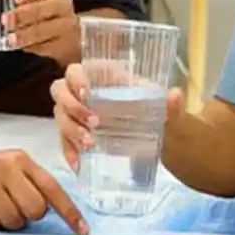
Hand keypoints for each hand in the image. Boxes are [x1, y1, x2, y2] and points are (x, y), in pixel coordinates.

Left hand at [0, 0, 78, 63]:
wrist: (70, 31)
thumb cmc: (39, 5)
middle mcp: (62, 3)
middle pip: (42, 8)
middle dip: (23, 14)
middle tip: (5, 19)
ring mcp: (64, 24)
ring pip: (43, 29)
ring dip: (25, 34)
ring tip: (11, 38)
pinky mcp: (62, 44)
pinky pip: (46, 45)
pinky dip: (32, 46)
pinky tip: (22, 47)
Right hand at [0, 150, 88, 234]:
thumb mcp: (14, 166)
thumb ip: (35, 183)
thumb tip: (59, 215)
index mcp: (21, 160)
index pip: (52, 189)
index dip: (69, 213)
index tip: (82, 232)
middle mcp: (4, 169)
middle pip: (35, 210)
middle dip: (30, 216)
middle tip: (18, 208)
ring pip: (13, 221)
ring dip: (10, 221)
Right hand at [51, 62, 185, 170]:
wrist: (152, 130)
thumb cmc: (150, 108)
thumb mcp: (161, 105)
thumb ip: (169, 102)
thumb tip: (174, 96)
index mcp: (99, 75)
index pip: (76, 70)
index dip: (76, 79)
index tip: (87, 93)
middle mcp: (81, 90)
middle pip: (60, 91)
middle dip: (73, 107)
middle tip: (95, 123)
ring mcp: (74, 112)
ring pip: (60, 116)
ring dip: (71, 131)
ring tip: (90, 145)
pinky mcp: (73, 133)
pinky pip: (62, 141)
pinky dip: (68, 151)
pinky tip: (78, 164)